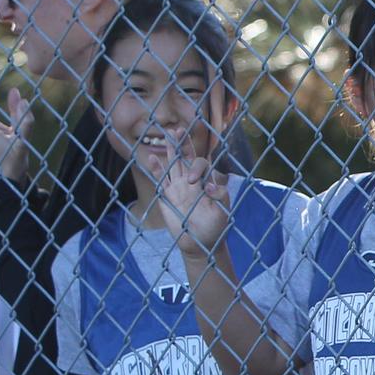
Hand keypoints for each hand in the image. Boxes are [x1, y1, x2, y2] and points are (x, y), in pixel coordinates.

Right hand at [158, 140, 231, 258]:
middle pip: (187, 158)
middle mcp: (192, 182)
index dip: (197, 167)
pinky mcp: (167, 196)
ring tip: (168, 135)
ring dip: (171, 150)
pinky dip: (156, 169)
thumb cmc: (215, 229)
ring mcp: (178, 187)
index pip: (202, 164)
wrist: (200, 243)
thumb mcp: (223, 214)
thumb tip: (209, 187)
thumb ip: (221, 198)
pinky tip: (151, 157)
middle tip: (179, 130)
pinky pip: (161, 179)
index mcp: (207, 182)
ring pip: (173, 164)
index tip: (195, 182)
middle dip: (183, 144)